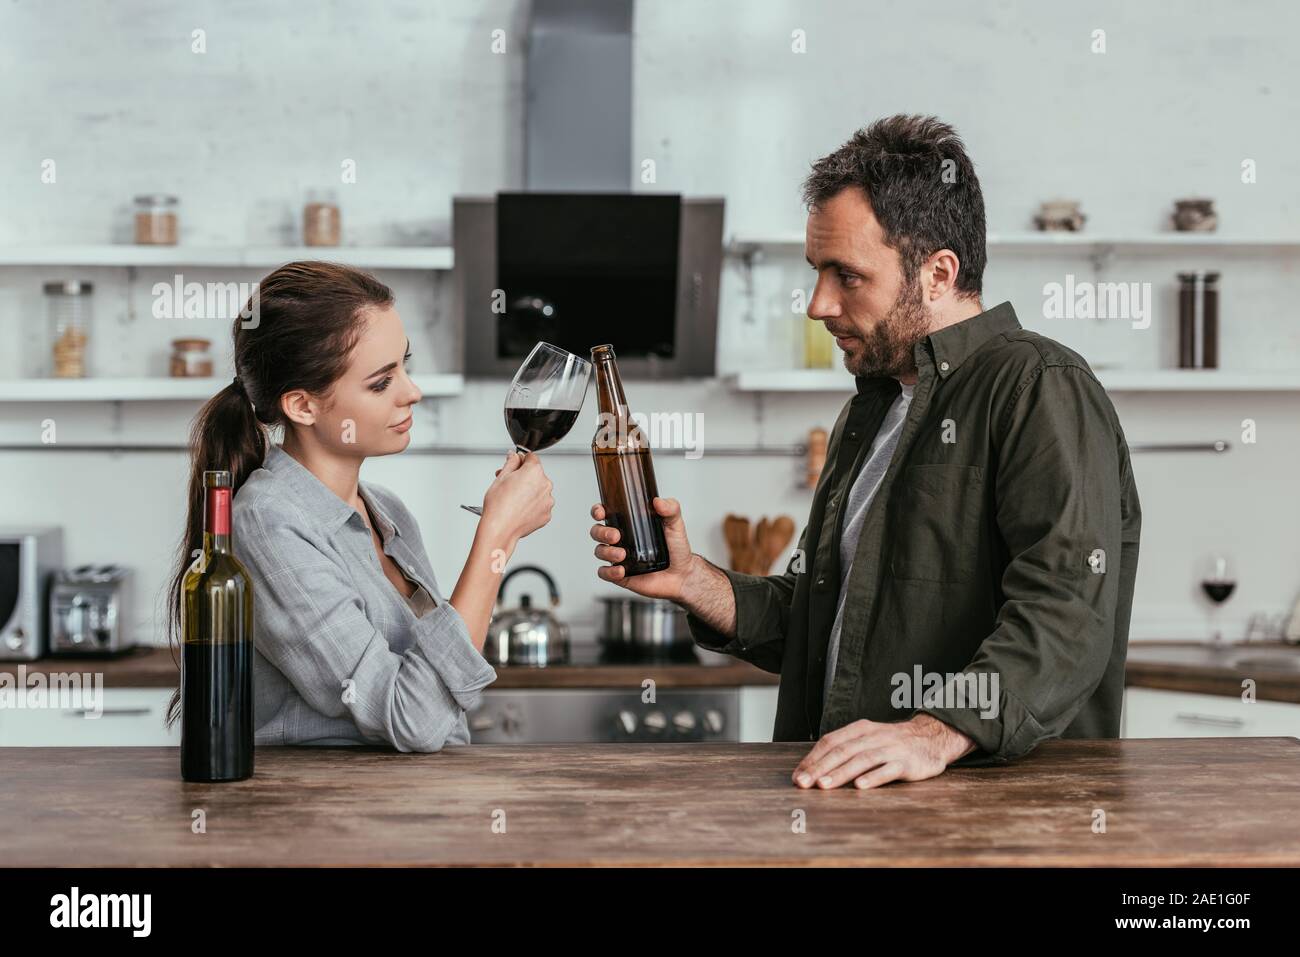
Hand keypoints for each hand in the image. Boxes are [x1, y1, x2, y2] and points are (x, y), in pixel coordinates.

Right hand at [481, 451, 553, 541]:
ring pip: (539, 490)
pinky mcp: (547, 514)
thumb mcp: (501, 477)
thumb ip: (511, 462)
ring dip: (529, 492)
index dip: (521, 460)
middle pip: (536, 475)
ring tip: (513, 499)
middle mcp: (545, 484)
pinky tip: (520, 509)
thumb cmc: (498, 505)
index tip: (515, 465)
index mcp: (534, 471)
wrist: (500, 528)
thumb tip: (514, 456)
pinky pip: (540, 505)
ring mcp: (548, 500)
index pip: (531, 457)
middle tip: (509, 484)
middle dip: (523, 477)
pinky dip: (532, 505)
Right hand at [589, 497, 695, 600]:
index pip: (605, 513)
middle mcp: (620, 540)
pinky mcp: (620, 575)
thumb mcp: (675, 524)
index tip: (601, 512)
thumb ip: (671, 508)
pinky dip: (609, 571)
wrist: (683, 575)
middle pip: (597, 532)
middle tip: (616, 535)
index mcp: (628, 524)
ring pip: (599, 551)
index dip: (597, 511)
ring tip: (622, 555)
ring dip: (607, 552)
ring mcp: (619, 557)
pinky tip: (621, 570)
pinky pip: (604, 573)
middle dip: (601, 532)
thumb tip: (657, 501)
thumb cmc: (677, 548)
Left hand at [791, 714, 975, 789]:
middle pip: (842, 751)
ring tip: (823, 786)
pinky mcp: (907, 763)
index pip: (831, 742)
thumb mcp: (868, 738)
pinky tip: (860, 787)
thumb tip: (814, 769)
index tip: (797, 775)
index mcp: (860, 729)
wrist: (931, 737)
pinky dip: (873, 777)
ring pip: (861, 760)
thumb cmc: (892, 743)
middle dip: (819, 768)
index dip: (812, 758)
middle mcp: (873, 736)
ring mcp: (891, 749)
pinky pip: (888, 770)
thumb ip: (845, 750)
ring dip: (841, 773)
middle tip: (803, 783)